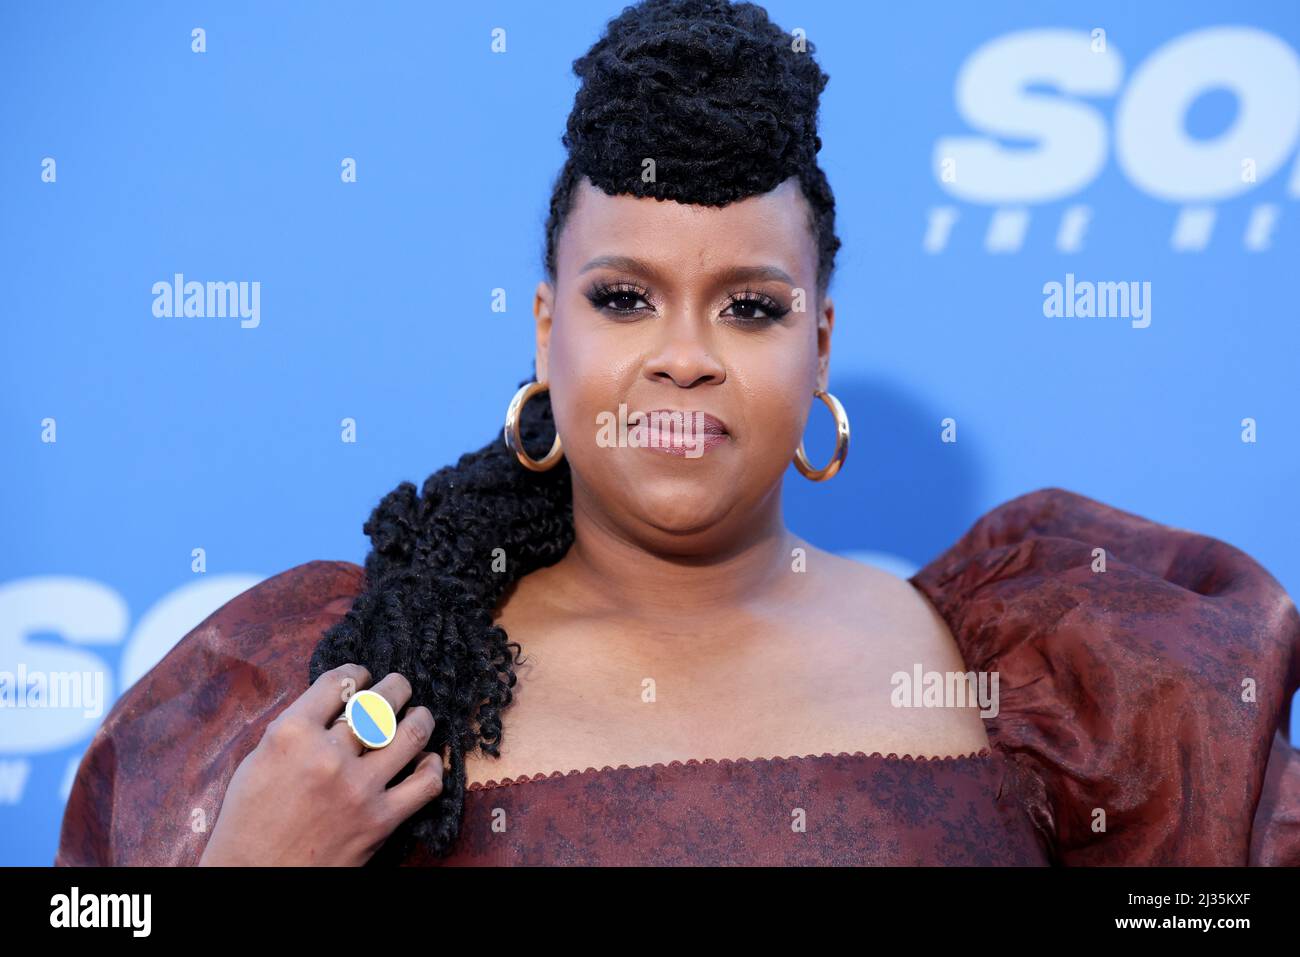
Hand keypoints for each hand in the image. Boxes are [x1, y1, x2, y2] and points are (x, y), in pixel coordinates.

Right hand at [198, 663, 443, 865]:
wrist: (253, 877)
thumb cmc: (248, 821)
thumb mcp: (259, 760)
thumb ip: (297, 729)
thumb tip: (335, 704)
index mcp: (291, 734)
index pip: (339, 683)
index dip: (357, 674)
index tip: (363, 677)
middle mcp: (328, 755)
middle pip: (380, 702)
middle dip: (396, 686)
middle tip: (399, 686)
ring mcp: (358, 788)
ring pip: (411, 734)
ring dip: (421, 718)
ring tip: (420, 715)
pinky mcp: (380, 820)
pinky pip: (425, 784)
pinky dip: (432, 767)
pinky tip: (426, 761)